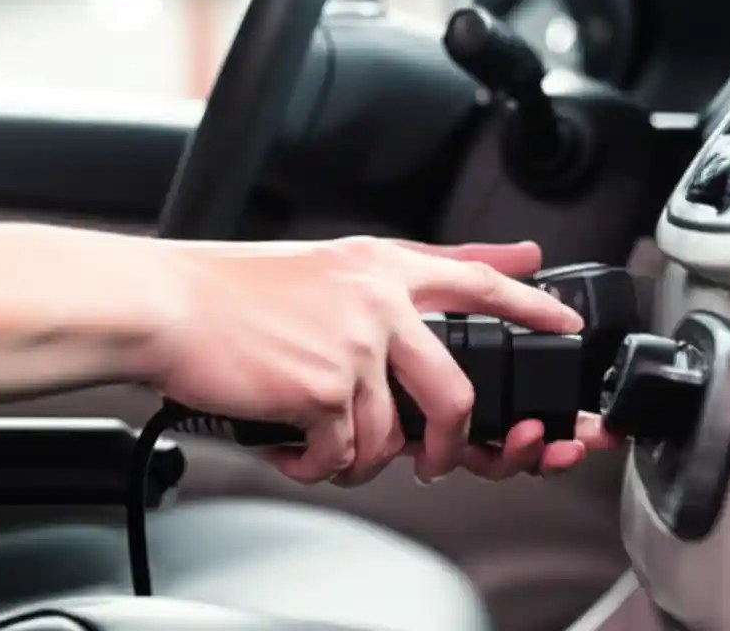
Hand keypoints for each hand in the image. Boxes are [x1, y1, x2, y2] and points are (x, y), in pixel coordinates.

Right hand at [153, 236, 597, 485]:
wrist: (166, 306)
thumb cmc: (226, 291)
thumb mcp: (317, 264)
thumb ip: (382, 275)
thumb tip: (434, 277)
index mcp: (377, 267)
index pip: (476, 282)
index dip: (530, 307)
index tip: (563, 324)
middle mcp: (376, 303)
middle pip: (455, 390)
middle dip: (450, 441)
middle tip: (429, 459)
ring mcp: (353, 347)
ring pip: (390, 437)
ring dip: (354, 457)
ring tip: (316, 446)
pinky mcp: (323, 390)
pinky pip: (341, 454)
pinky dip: (316, 465)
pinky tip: (289, 448)